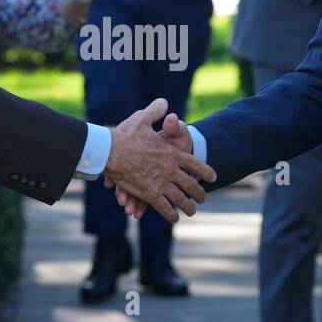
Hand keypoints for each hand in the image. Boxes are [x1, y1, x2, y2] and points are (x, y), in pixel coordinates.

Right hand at [103, 99, 214, 223]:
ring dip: (187, 206)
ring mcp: (160, 182)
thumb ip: (156, 111)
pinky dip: (169, 213)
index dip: (205, 171)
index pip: (194, 163)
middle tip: (203, 198)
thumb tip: (165, 104)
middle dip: (199, 192)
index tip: (212, 176)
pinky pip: (163, 206)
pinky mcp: (148, 193)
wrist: (109, 150)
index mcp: (171, 152)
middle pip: (190, 184)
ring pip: (180, 198)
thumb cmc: (125, 134)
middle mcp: (170, 169)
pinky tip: (174, 218)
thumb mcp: (142, 118)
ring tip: (192, 211)